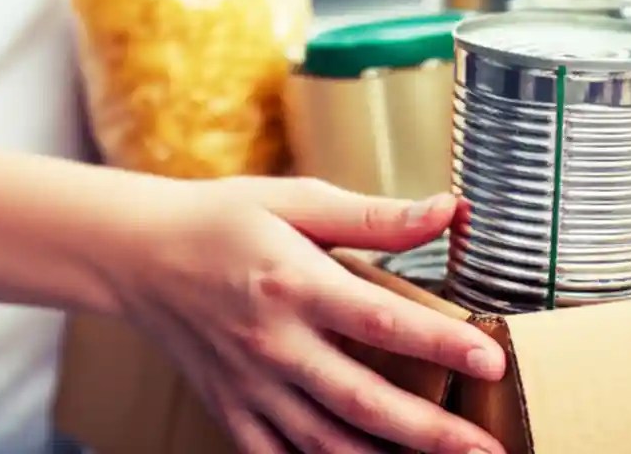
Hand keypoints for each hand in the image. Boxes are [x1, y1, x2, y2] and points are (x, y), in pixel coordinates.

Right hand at [111, 176, 505, 453]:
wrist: (137, 256)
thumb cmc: (225, 220)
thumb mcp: (298, 201)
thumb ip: (375, 216)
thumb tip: (447, 209)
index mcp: (294, 284)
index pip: (380, 319)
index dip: (440, 344)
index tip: (493, 362)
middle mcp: (273, 343)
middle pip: (361, 399)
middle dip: (429, 432)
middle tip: (486, 450)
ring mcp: (249, 385)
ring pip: (324, 442)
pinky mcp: (230, 410)